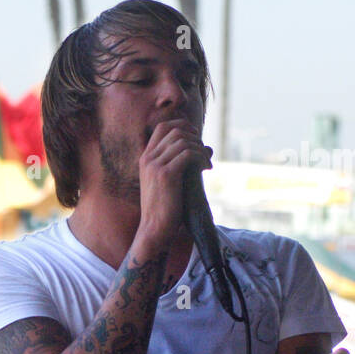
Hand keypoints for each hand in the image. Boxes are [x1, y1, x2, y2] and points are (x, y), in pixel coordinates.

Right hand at [136, 120, 211, 244]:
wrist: (155, 228)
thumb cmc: (165, 207)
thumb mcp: (169, 180)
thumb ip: (182, 162)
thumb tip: (208, 148)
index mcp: (146, 158)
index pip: (163, 127)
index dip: (182, 126)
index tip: (196, 138)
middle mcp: (148, 158)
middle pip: (176, 130)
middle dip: (195, 138)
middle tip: (204, 154)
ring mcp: (155, 166)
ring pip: (183, 141)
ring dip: (200, 149)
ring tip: (206, 164)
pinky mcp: (166, 175)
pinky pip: (188, 154)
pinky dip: (201, 158)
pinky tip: (206, 169)